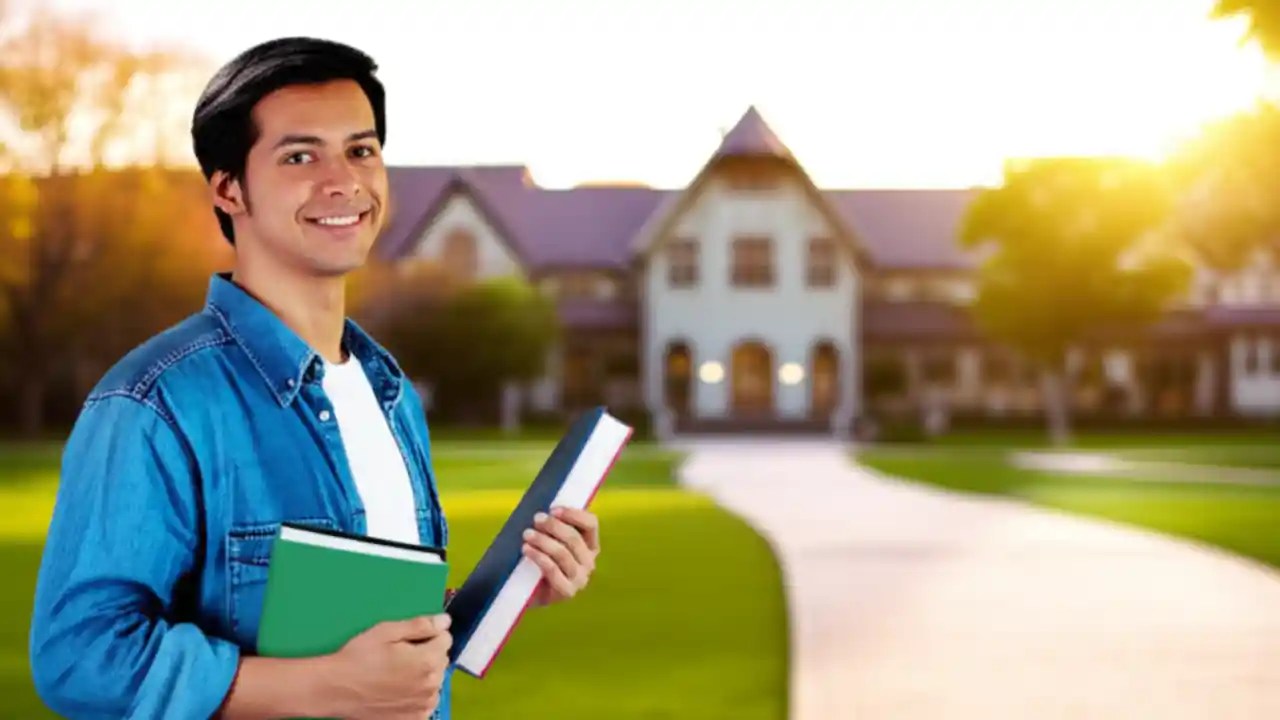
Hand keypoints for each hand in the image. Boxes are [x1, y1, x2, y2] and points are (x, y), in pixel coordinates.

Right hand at [319, 613, 451, 719]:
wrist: (335, 689)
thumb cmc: (358, 657)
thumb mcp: (387, 631)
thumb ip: (421, 625)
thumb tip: (445, 621)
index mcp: (428, 660)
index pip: (446, 638)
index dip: (429, 634)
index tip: (411, 638)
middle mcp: (432, 684)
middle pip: (441, 660)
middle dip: (427, 653)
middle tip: (400, 654)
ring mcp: (424, 704)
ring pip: (435, 680)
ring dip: (424, 674)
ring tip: (397, 673)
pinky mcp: (414, 718)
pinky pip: (427, 701)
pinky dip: (418, 694)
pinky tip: (399, 689)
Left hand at [522, 506, 599, 606]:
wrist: (527, 592)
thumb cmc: (538, 558)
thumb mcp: (548, 539)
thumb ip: (551, 525)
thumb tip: (543, 507)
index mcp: (590, 545)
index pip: (591, 524)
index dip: (573, 514)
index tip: (553, 509)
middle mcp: (589, 562)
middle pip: (574, 538)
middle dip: (553, 526)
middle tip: (536, 519)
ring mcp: (580, 579)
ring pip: (563, 553)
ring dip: (543, 541)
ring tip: (527, 534)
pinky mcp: (567, 591)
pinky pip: (553, 570)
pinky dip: (539, 557)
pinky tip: (526, 549)